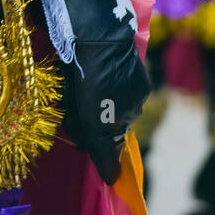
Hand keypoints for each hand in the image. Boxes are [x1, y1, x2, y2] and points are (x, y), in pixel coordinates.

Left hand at [61, 36, 149, 184]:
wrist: (97, 36)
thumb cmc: (74, 70)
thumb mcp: (70, 100)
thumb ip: (78, 126)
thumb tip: (83, 141)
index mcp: (101, 126)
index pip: (108, 157)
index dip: (108, 168)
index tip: (111, 178)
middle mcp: (123, 119)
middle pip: (114, 133)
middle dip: (103, 130)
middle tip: (88, 116)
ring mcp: (136, 102)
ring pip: (124, 115)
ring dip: (114, 110)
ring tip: (100, 91)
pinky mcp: (144, 86)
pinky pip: (133, 97)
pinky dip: (124, 93)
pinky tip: (113, 78)